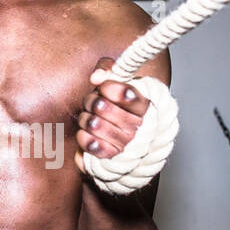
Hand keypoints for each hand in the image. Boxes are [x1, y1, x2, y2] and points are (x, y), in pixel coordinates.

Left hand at [74, 57, 152, 173]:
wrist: (120, 147)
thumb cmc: (117, 108)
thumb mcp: (116, 82)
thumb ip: (108, 69)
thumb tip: (96, 77)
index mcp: (145, 106)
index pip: (128, 95)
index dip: (111, 89)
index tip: (104, 88)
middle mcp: (140, 128)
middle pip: (101, 106)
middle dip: (91, 101)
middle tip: (93, 103)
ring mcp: (127, 147)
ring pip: (93, 124)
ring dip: (86, 119)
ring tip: (90, 119)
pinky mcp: (112, 161)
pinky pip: (90, 144)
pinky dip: (83, 136)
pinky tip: (87, 134)